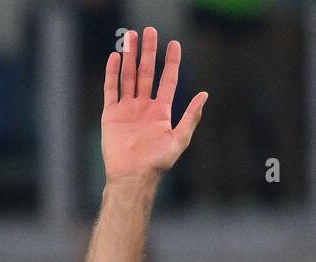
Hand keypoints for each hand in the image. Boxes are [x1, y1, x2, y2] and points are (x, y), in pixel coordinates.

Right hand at [101, 28, 206, 184]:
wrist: (133, 175)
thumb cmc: (158, 162)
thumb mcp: (179, 139)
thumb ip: (191, 117)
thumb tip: (204, 95)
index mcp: (162, 112)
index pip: (167, 80)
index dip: (171, 62)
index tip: (174, 44)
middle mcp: (145, 107)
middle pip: (147, 73)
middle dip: (148, 52)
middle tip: (149, 31)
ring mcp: (128, 109)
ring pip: (128, 76)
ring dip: (129, 57)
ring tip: (129, 37)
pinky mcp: (112, 114)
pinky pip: (111, 89)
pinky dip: (112, 73)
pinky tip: (114, 57)